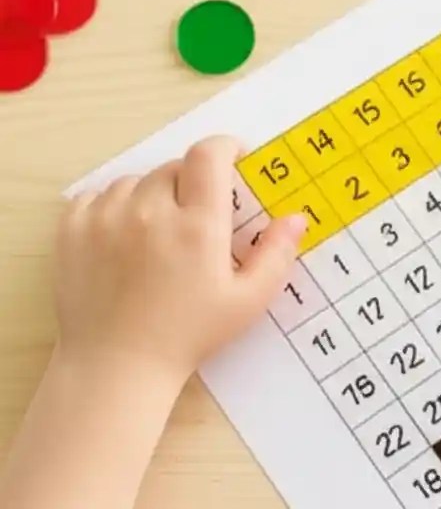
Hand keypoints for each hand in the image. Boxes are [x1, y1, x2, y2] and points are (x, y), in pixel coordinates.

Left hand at [54, 136, 305, 387]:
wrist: (116, 365)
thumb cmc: (188, 336)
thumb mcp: (247, 301)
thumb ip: (276, 255)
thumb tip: (296, 217)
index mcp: (198, 225)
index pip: (209, 155)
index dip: (225, 147)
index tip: (233, 157)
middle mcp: (150, 212)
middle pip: (174, 167)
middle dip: (191, 182)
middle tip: (197, 215)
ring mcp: (106, 218)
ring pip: (136, 180)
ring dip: (151, 194)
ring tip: (157, 230)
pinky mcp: (72, 230)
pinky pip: (95, 195)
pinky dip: (112, 205)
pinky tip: (122, 234)